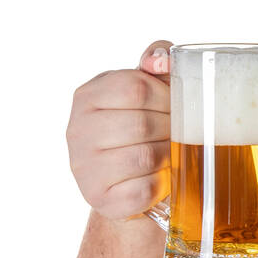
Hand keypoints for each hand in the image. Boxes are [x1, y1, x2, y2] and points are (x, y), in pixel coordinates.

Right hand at [66, 40, 173, 219]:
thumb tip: (161, 61)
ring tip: (171, 153)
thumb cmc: (143, 123)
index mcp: (87, 96)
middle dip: (171, 129)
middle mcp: (77, 131)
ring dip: (168, 156)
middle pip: (141, 124)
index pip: (134, 87)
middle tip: (179, 133)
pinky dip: (161, 184)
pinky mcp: (99, 198)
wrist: (128, 179)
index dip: (166, 97)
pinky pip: (143, 190)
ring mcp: (84, 167)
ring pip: (144, 157)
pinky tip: (160, 178)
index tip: (176, 106)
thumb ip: (156, 59)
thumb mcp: (146, 85)